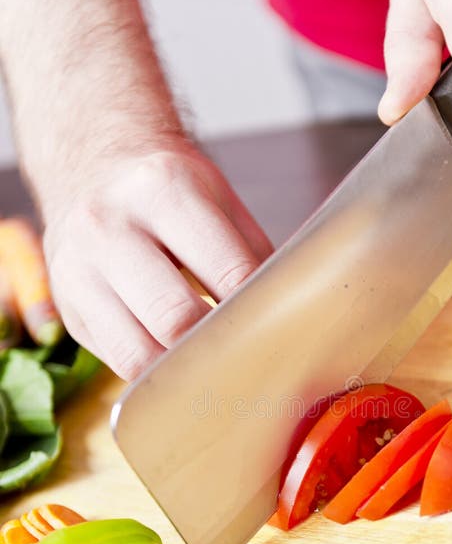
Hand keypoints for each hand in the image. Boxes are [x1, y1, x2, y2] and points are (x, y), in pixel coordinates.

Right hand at [43, 139, 272, 379]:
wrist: (90, 167)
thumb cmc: (166, 190)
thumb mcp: (217, 196)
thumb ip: (252, 251)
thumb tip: (290, 311)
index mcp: (163, 190)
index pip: (227, 271)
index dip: (259, 311)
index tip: (282, 334)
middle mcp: (110, 226)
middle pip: (176, 318)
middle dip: (219, 346)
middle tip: (251, 361)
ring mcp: (78, 270)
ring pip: (140, 352)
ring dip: (185, 373)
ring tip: (216, 373)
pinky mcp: (69, 307)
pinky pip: (119, 362)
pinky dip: (157, 376)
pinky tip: (181, 369)